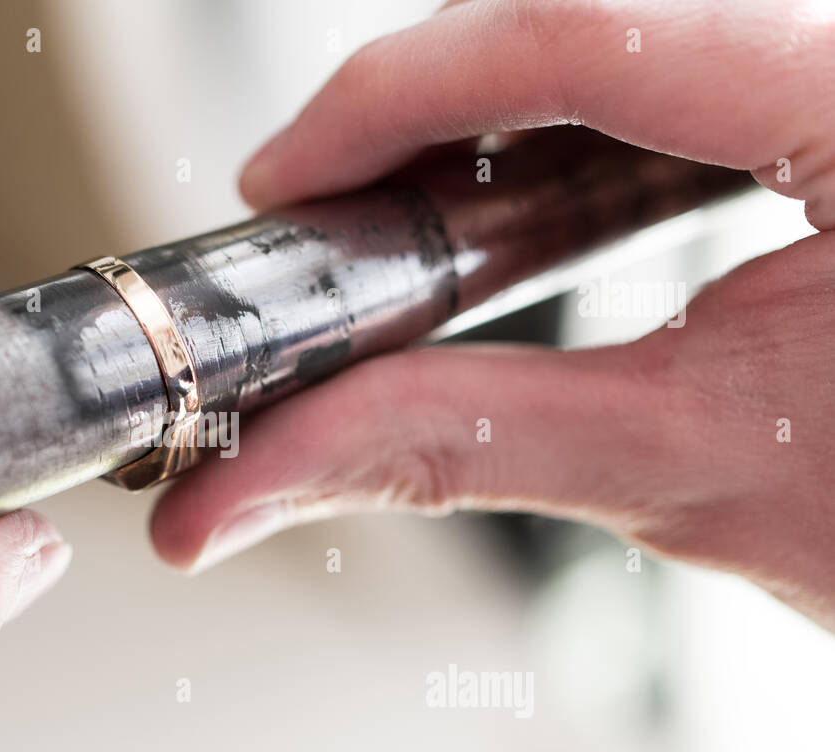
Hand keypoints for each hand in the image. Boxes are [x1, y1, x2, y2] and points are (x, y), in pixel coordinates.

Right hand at [151, 0, 834, 628]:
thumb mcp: (702, 475)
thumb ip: (466, 444)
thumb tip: (277, 470)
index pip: (583, 24)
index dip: (395, 94)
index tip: (288, 177)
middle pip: (596, 2)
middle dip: (431, 102)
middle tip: (332, 210)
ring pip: (639, 26)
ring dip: (500, 110)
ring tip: (411, 213)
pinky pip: (692, 67)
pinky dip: (582, 122)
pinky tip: (531, 195)